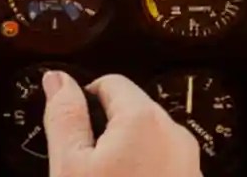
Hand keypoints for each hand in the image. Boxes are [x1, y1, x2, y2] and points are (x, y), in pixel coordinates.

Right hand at [43, 71, 200, 176]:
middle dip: (106, 130)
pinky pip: (163, 164)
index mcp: (145, 120)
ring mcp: (190, 163)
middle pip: (131, 111)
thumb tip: (57, 80)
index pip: (110, 81)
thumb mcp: (71, 165)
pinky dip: (143, 171)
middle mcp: (175, 136)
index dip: (84, 99)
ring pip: (147, 140)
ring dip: (126, 153)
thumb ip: (64, 116)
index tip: (72, 123)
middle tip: (86, 163)